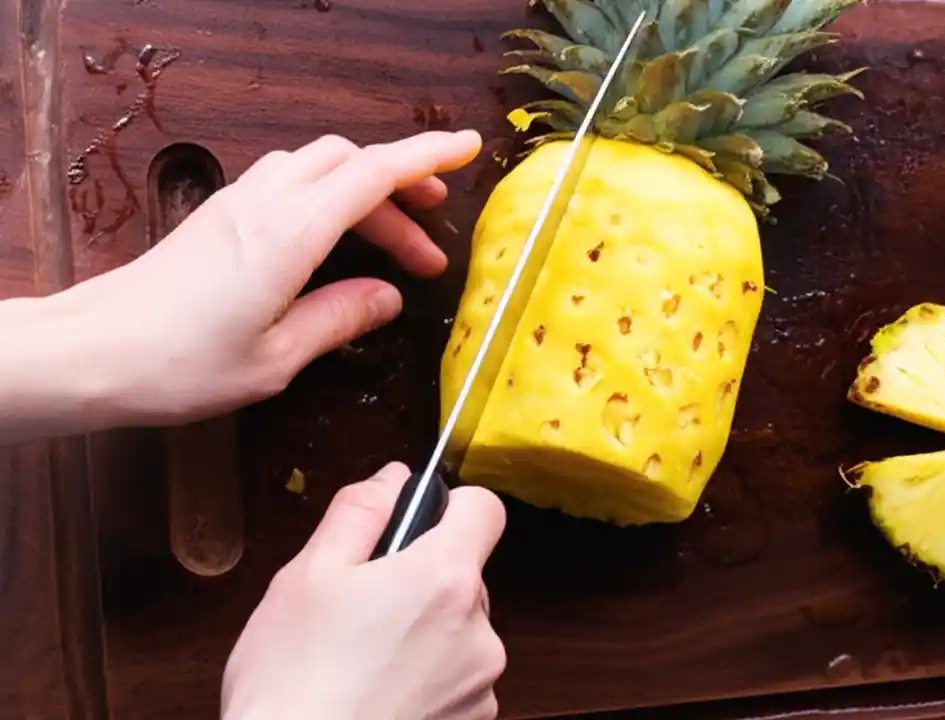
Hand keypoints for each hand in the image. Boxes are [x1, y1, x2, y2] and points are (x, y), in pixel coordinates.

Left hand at [0, 130, 481, 440]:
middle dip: (401, 188)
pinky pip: (288, 184)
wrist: (91, 353)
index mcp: (289, 234)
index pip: (375, 174)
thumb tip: (386, 299)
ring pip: (317, 167)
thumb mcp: (277, 358)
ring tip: (391, 248)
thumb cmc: (178, 364)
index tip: (466, 148)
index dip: (428, 157)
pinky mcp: (217, 217)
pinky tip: (333, 248)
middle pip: (349, 163)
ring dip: (363, 195)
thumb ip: (339, 319)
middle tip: (430, 241)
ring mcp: (236, 204)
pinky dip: (327, 201)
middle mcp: (264, 204)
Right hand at [222, 462, 507, 719]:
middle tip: (361, 610)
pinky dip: (427, 683)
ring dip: (425, 637)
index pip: (486, 510)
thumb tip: (392, 479)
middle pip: (466, 577)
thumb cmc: (292, 684)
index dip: (452, 508)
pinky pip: (459, 682)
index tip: (417, 525)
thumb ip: (358, 513)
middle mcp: (479, 631)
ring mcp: (481, 684)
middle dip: (422, 582)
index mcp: (444, 579)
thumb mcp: (306, 577)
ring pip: (461, 633)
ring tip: (362, 663)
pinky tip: (379, 695)